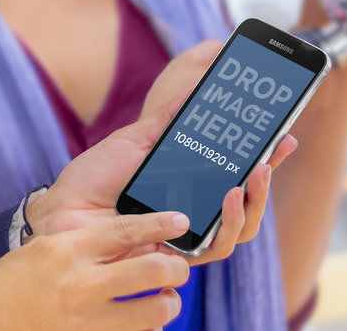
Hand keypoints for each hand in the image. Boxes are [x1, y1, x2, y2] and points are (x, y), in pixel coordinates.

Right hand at [0, 213, 190, 330]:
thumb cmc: (7, 285)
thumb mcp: (41, 252)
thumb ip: (80, 246)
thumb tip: (122, 238)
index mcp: (66, 249)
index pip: (126, 229)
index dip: (159, 224)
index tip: (180, 221)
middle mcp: (80, 282)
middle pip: (150, 269)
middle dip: (174, 268)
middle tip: (178, 268)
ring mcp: (86, 318)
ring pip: (153, 310)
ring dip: (167, 304)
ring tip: (166, 300)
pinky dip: (147, 330)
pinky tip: (144, 324)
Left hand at [27, 42, 298, 263]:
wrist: (62, 208)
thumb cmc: (93, 177)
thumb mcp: (134, 140)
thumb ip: (167, 119)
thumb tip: (195, 90)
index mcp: (184, 184)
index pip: (235, 175)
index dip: (264, 159)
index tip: (284, 135)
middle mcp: (190, 213)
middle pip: (246, 205)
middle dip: (266, 181)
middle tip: (270, 154)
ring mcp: (184, 236)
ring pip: (240, 232)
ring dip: (254, 202)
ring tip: (253, 174)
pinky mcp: (174, 256)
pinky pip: (215, 249)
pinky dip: (227, 224)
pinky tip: (227, 198)